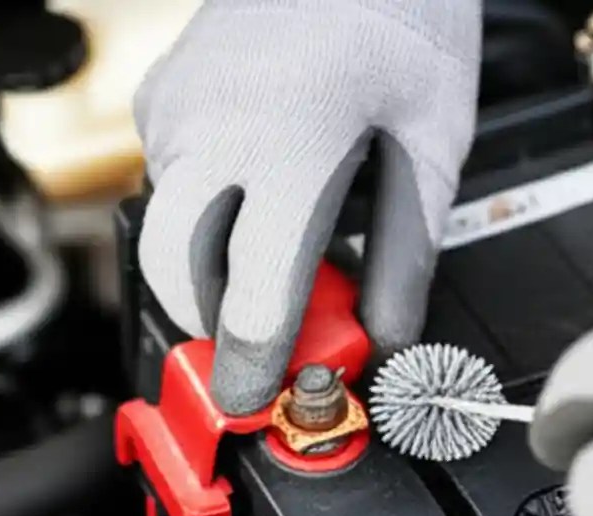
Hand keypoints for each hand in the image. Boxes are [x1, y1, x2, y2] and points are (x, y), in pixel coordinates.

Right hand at [134, 0, 480, 413]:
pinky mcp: (159, 97)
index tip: (260, 400)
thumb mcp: (433, 142)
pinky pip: (170, 185)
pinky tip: (267, 189)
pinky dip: (208, 214)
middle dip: (218, 328)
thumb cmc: (406, 15)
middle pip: (177, 279)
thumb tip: (384, 337)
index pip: (252, 294)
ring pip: (168, 233)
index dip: (255, 364)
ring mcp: (172, 109)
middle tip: (274, 340)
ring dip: (216, 267)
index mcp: (288, 142)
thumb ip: (406, 253)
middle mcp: (210, 128)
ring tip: (292, 247)